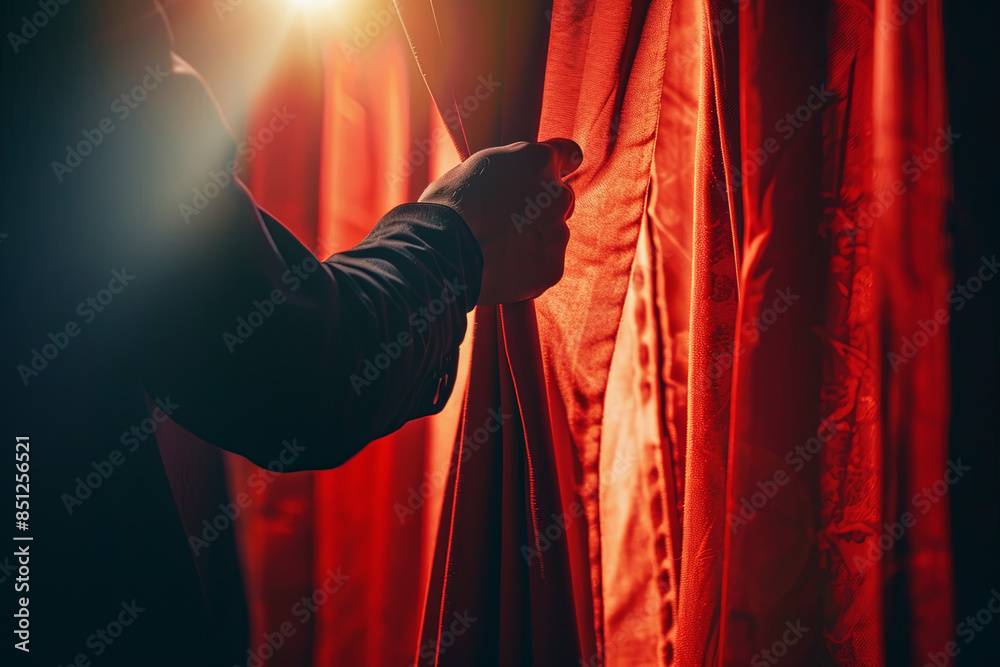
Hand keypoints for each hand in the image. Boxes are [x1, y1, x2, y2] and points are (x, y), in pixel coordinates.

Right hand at [419, 139, 581, 304]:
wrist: (443, 251)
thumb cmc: (449, 205)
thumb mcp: (479, 167)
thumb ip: (511, 167)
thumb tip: (520, 172)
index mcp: (539, 161)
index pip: (568, 153)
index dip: (561, 163)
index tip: (558, 170)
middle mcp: (557, 195)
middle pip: (562, 198)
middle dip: (544, 207)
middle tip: (511, 220)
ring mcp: (558, 233)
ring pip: (554, 234)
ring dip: (534, 238)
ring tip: (499, 248)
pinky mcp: (552, 267)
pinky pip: (545, 264)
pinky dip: (529, 267)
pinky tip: (503, 267)